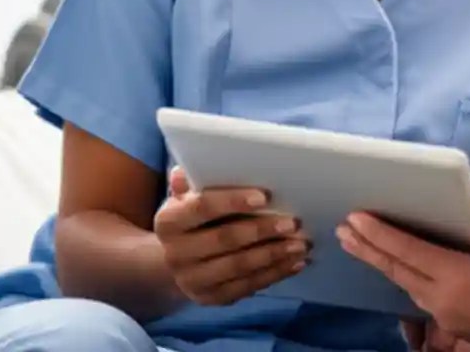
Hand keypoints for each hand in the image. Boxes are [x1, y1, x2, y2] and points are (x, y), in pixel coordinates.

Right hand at [155, 166, 310, 305]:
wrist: (176, 259)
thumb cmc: (192, 218)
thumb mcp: (187, 198)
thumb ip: (194, 183)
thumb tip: (187, 171)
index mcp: (168, 222)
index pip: (201, 208)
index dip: (233, 201)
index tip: (264, 196)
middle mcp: (176, 254)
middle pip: (224, 240)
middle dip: (262, 231)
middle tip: (293, 223)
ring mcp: (192, 280)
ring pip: (238, 267)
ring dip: (274, 255)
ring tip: (301, 244)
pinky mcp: (211, 298)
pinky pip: (247, 287)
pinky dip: (274, 274)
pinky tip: (295, 263)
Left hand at [338, 182, 469, 350]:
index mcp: (460, 277)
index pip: (409, 252)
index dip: (380, 234)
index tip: (356, 218)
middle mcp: (444, 299)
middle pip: (396, 271)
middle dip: (367, 248)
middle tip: (342, 229)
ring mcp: (444, 315)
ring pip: (404, 285)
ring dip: (380, 262)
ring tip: (357, 243)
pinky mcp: (448, 323)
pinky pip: (416, 295)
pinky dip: (400, 276)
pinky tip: (393, 265)